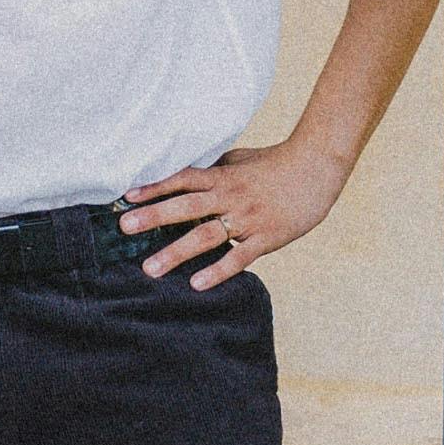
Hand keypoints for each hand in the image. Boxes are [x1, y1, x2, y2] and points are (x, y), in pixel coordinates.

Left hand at [118, 138, 345, 288]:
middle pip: (186, 206)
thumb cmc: (276, 163)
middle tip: (125, 228)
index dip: (154, 187)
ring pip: (206, 236)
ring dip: (176, 252)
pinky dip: (218, 270)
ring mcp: (247, 218)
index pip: (182, 179)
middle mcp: (230, 197)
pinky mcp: (266, 237)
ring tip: (150, 268)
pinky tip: (196, 284)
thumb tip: (187, 176)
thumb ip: (214, 170)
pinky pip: (239, 257)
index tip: (127, 197)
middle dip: (154, 216)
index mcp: (223, 177)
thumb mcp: (240, 160)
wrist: (317, 167)